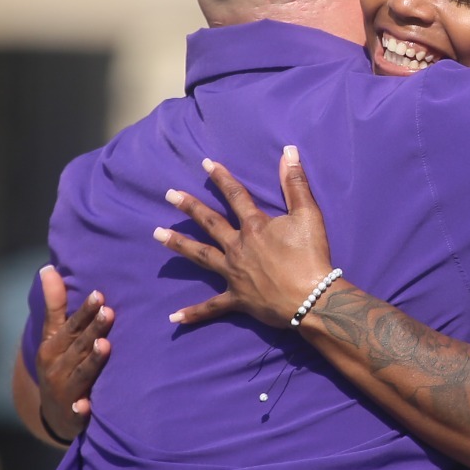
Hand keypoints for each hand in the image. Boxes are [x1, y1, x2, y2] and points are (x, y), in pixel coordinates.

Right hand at [36, 266, 113, 443]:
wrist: (53, 413)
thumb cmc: (58, 363)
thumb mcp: (52, 336)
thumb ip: (55, 305)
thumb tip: (47, 268)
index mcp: (52, 347)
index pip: (71, 326)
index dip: (85, 312)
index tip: (99, 295)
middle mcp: (56, 367)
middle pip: (79, 346)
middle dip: (94, 330)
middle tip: (109, 313)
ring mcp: (64, 392)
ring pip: (81, 374)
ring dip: (92, 361)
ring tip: (105, 346)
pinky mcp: (72, 415)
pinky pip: (76, 412)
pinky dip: (79, 409)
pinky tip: (85, 405)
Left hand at [153, 145, 335, 328]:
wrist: (312, 297)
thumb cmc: (311, 256)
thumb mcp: (308, 215)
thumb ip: (296, 183)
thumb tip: (288, 151)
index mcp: (254, 226)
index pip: (235, 195)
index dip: (221, 178)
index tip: (205, 164)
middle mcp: (237, 247)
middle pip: (209, 222)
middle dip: (189, 206)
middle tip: (169, 195)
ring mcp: (233, 273)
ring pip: (201, 255)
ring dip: (178, 244)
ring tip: (157, 234)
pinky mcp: (236, 298)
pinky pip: (211, 307)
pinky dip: (193, 313)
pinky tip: (174, 318)